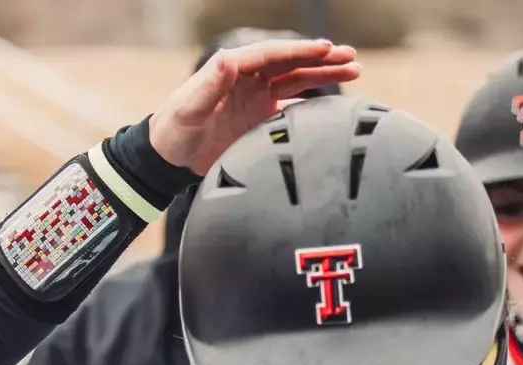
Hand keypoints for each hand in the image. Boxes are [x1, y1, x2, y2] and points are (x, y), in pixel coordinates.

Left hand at [148, 38, 359, 173]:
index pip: (272, 55)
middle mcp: (248, 79)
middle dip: (320, 59)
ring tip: (353, 70)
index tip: (324, 49)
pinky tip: (334, 103)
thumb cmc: (174, 131)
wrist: (169, 158)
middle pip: (290, 64)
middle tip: (350, 56)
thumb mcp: (189, 107)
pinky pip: (293, 106)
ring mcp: (256, 97)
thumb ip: (209, 84)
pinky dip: (313, 102)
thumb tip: (228, 60)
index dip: (299, 51)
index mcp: (232, 70)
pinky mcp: (260, 117)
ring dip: (324, 75)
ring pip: (296, 81)